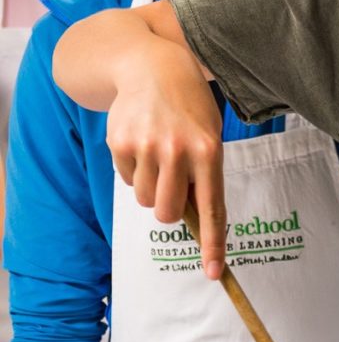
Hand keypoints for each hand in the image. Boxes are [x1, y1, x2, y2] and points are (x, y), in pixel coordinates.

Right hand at [105, 43, 227, 277]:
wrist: (153, 67)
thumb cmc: (190, 109)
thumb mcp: (209, 136)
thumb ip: (205, 176)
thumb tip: (195, 222)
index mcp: (209, 151)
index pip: (212, 208)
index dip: (213, 245)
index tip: (215, 274)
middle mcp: (178, 151)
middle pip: (167, 213)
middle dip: (169, 210)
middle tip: (173, 188)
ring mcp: (147, 147)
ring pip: (144, 200)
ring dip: (151, 188)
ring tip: (159, 156)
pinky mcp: (120, 143)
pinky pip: (126, 179)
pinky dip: (134, 170)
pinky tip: (143, 142)